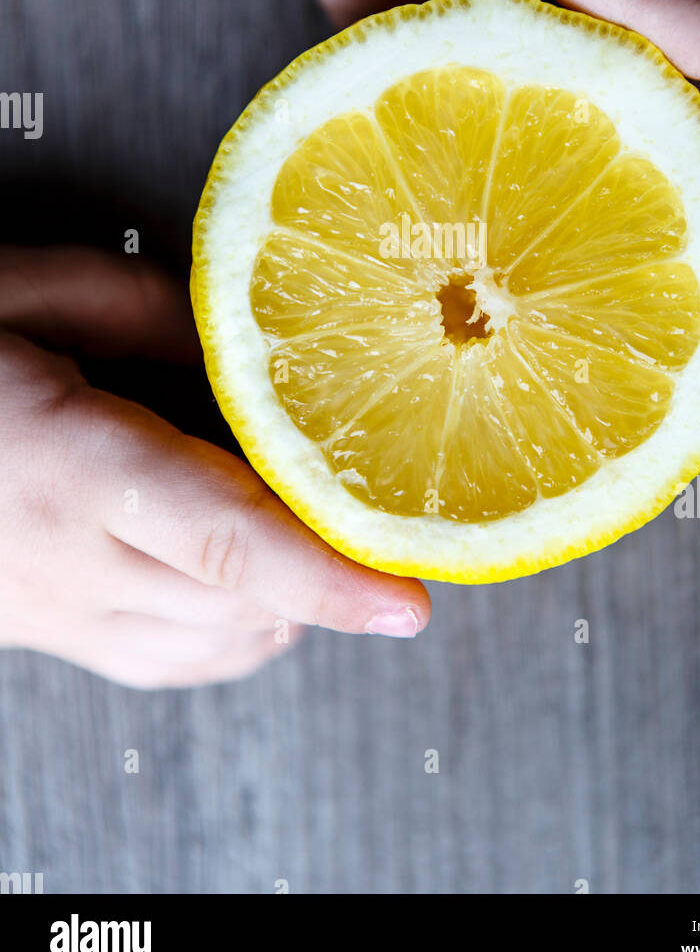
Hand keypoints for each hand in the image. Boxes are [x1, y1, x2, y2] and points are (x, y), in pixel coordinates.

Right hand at [0, 248, 428, 686]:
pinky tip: (252, 587)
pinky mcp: (42, 632)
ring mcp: (51, 613)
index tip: (408, 602)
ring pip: (213, 647)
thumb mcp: (20, 289)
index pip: (229, 545)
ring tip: (318, 529)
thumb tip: (246, 329)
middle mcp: (68, 560)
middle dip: (328, 577)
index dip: (329, 580)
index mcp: (73, 468)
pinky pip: (165, 662)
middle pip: (243, 606)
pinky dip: (233, 635)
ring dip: (289, 604)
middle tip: (379, 511)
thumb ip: (146, 304)